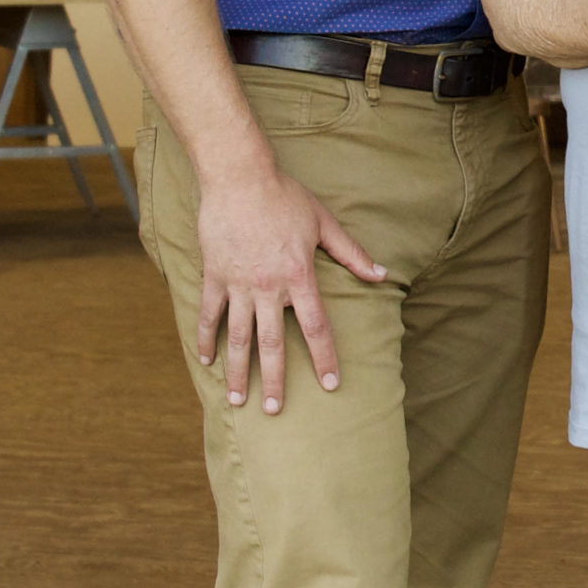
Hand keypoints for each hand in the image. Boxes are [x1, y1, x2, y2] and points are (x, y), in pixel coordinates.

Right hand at [195, 166, 386, 413]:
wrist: (238, 176)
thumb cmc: (284, 196)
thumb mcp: (324, 223)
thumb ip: (352, 253)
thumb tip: (382, 273)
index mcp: (298, 277)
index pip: (316, 327)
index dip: (325, 357)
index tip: (330, 384)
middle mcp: (267, 287)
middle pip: (272, 344)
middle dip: (276, 380)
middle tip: (275, 411)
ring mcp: (238, 283)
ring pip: (237, 336)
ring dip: (237, 371)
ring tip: (238, 399)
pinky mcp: (214, 275)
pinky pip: (209, 313)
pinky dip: (206, 337)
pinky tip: (206, 360)